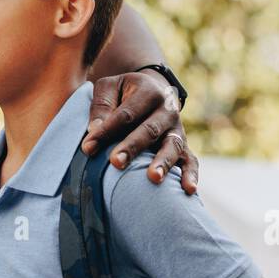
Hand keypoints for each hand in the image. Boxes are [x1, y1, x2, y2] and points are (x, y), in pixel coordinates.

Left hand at [81, 69, 198, 193]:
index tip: (88, 148)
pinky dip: (190, 174)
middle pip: (149, 130)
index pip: (126, 114)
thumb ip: (101, 106)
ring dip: (163, 162)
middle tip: (116, 162)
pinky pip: (191, 161)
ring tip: (153, 177)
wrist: (153, 91)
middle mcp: (167, 110)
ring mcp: (177, 129)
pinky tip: (188, 189)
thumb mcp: (109, 87)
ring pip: (172, 146)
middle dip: (132, 147)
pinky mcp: (183, 146)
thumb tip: (94, 130)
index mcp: (148, 91)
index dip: (106, 131)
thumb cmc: (123, 93)